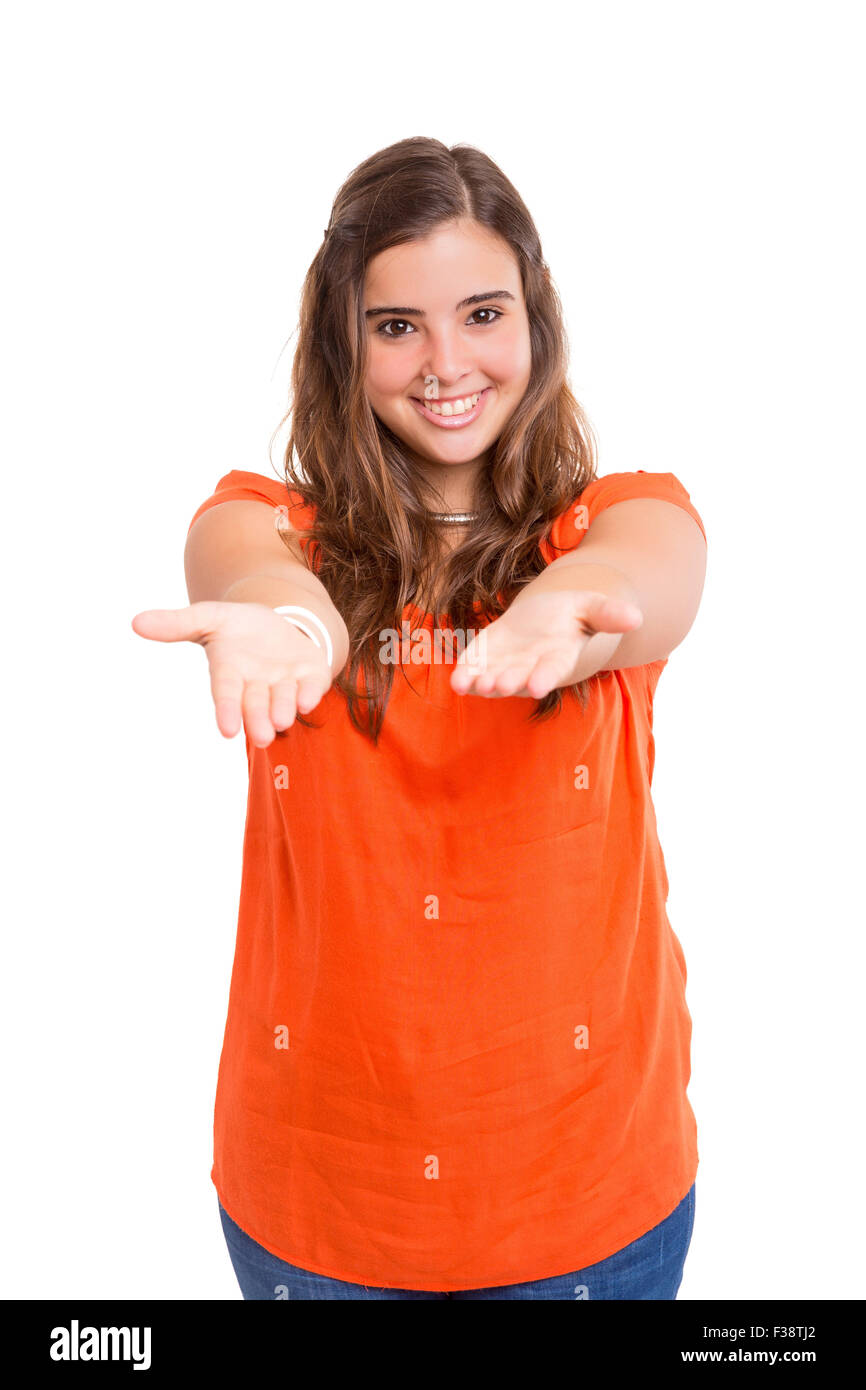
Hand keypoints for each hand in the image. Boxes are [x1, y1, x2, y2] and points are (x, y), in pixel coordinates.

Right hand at [131, 601, 332, 746]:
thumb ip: (177, 623)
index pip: (226, 695)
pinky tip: (308, 700)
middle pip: (257, 706)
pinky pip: (312, 688)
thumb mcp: (209, 617)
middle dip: (258, 720)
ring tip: (281, 720)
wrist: (279, 623)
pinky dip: (311, 694)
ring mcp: (285, 683)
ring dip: (284, 710)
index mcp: (230, 674)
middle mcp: (258, 686)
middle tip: (262, 737)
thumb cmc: (237, 627)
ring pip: (284, 701)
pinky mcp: (310, 677)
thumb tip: (136, 622)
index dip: (227, 711)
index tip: (227, 730)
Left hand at [449, 589, 642, 699]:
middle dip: (509, 681)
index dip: (545, 677)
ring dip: (483, 683)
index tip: (538, 686)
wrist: (545, 616)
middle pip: (519, 678)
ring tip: (473, 684)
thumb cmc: (572, 614)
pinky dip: (464, 676)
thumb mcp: (592, 607)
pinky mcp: (485, 659)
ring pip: (493, 680)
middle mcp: (530, 669)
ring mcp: (505, 666)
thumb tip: (636, 616)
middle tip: (499, 685)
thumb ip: (609, 613)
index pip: (552, 670)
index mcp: (558, 658)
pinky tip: (456, 681)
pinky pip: (473, 671)